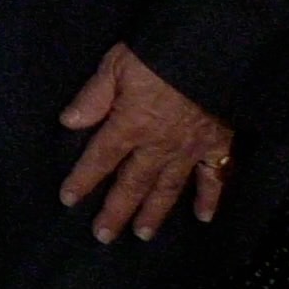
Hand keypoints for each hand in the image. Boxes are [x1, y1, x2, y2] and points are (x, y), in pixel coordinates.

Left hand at [58, 42, 235, 243]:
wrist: (215, 52)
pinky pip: (215, 178)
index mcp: (130, 125)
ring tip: (142, 234)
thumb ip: (94, 96)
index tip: (69, 200)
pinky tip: (203, 217)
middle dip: (116, 211)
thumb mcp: (117, 65)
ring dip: (154, 213)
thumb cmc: (161, 53)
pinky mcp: (219, 145)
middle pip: (133, 184)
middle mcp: (159, 145)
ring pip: (168, 188)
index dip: (83, 180)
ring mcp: (191, 149)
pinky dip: (210, 199)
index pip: (100, 158)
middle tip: (103, 236)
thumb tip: (68, 122)